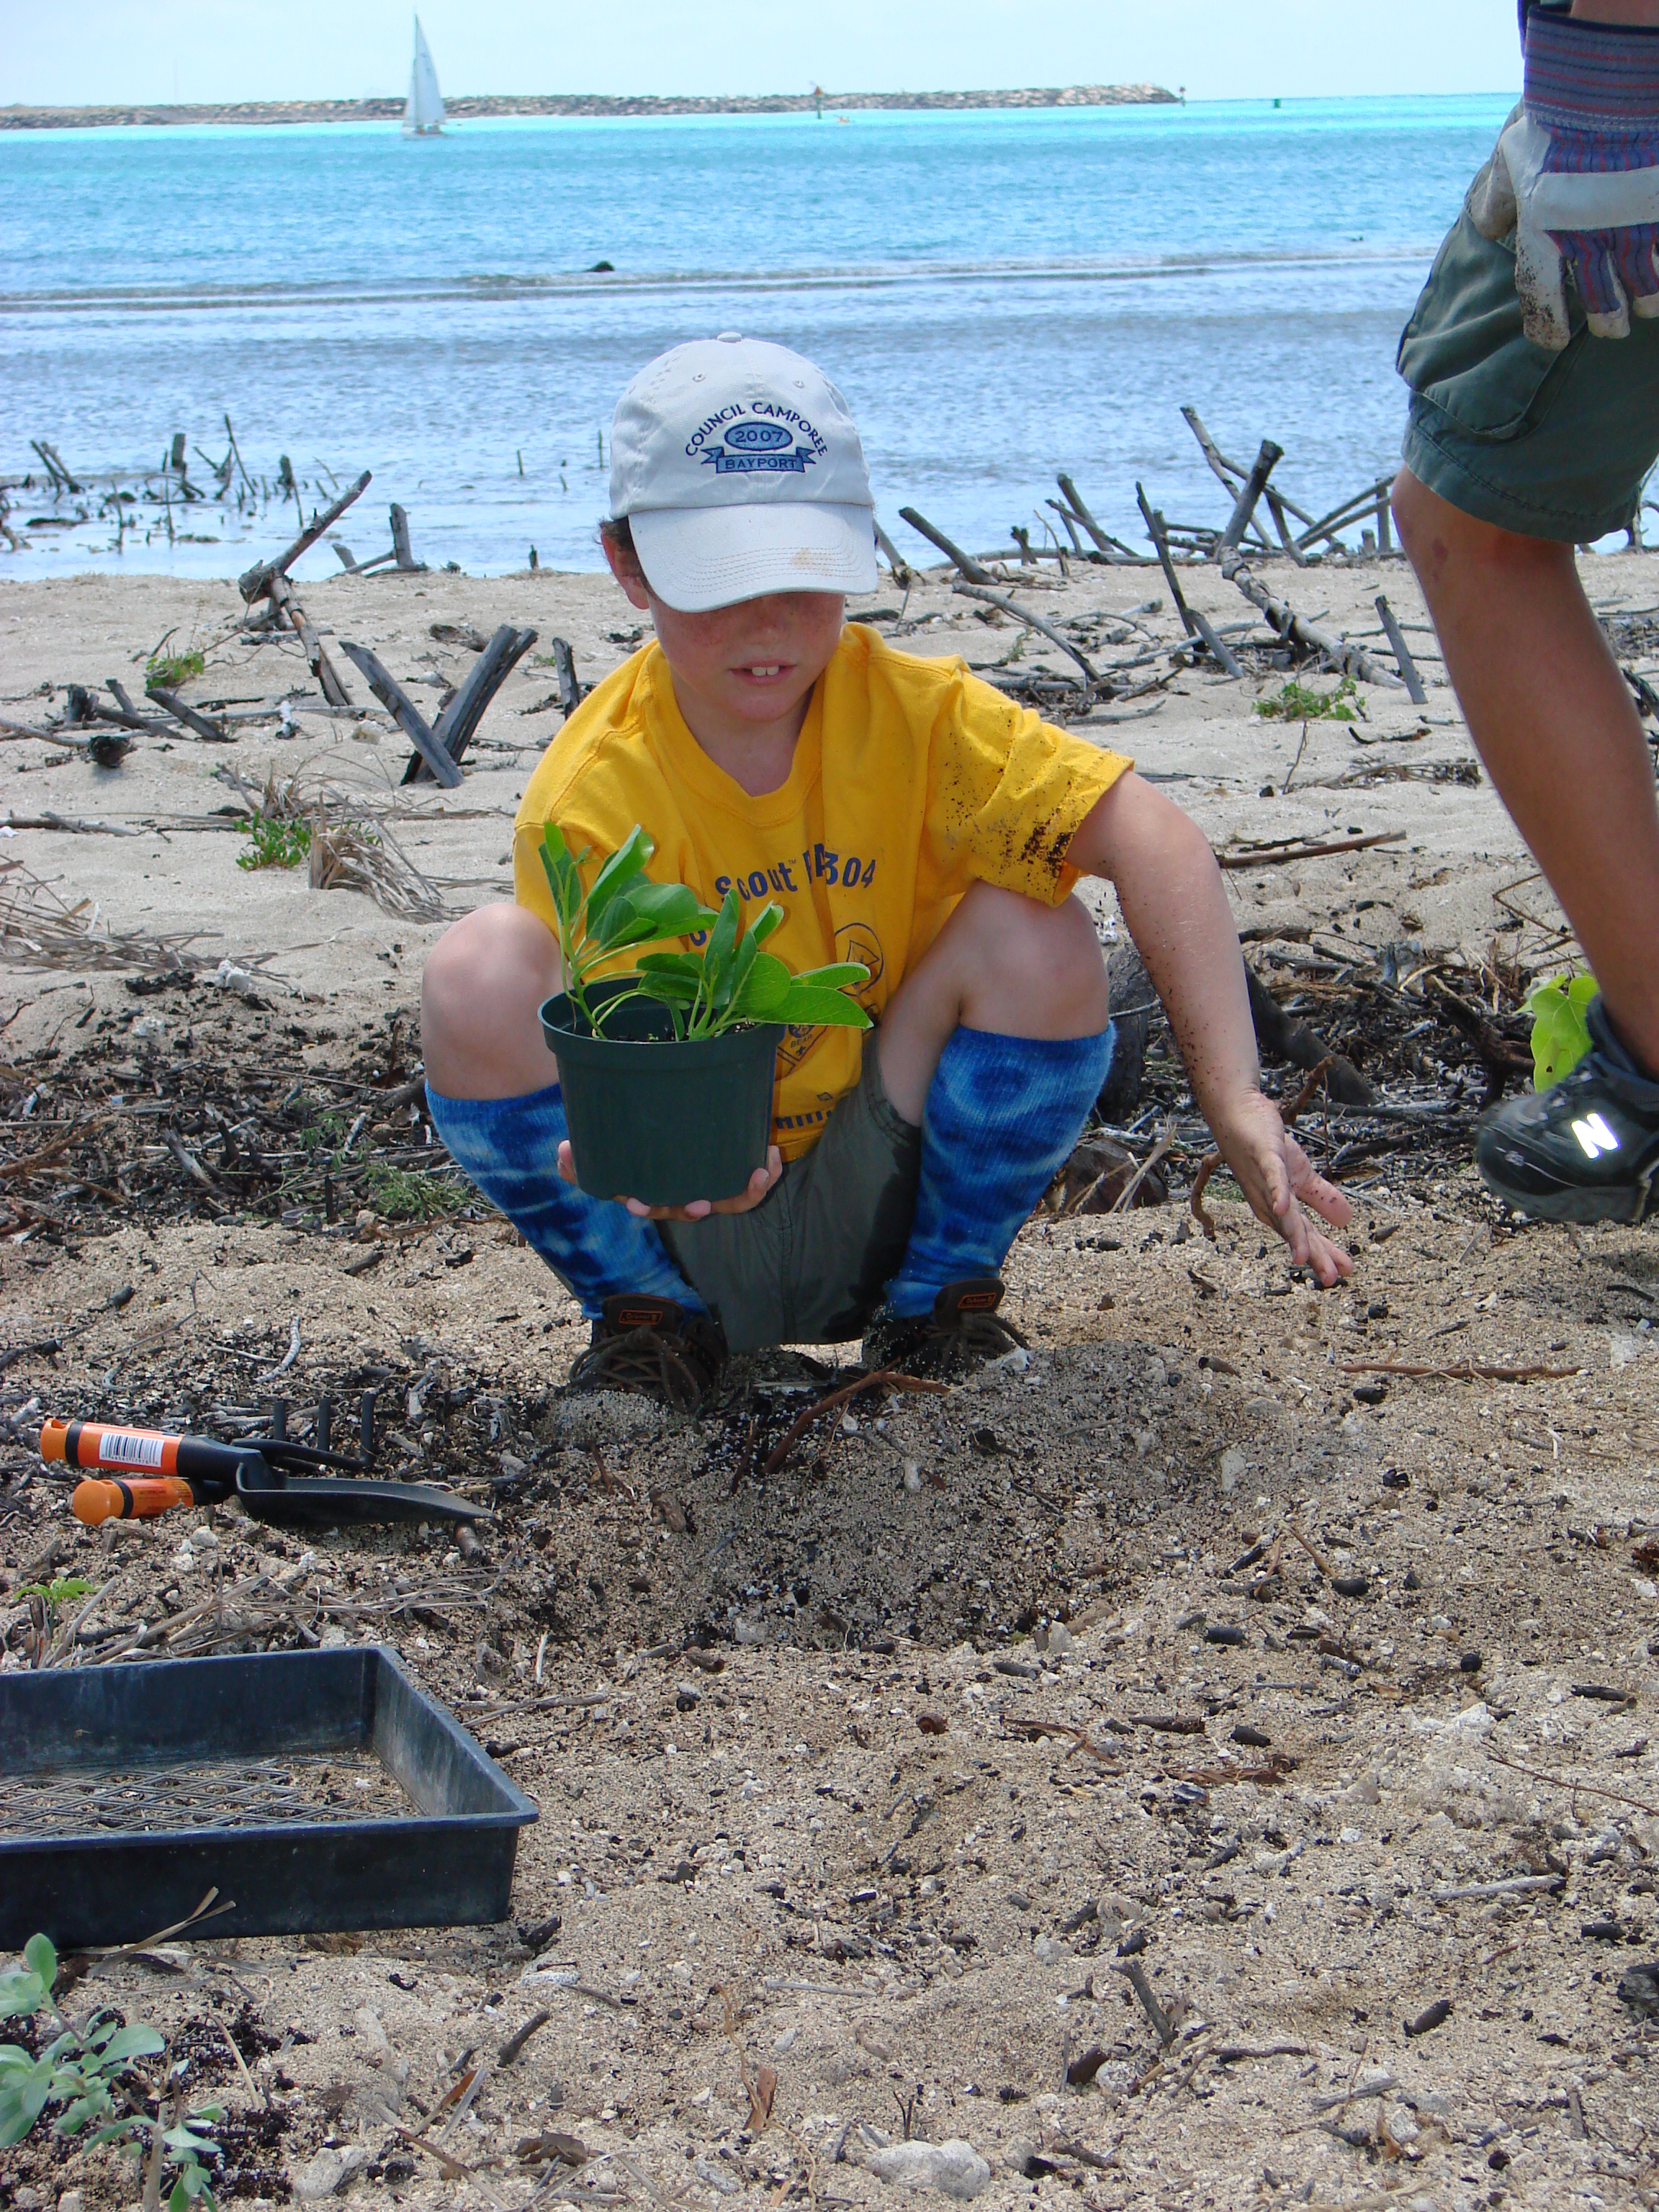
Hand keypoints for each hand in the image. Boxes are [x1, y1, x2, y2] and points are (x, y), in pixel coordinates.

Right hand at [557, 1140, 782, 1223]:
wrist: (661, 1124)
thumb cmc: (630, 1145)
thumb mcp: (600, 1152)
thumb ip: (579, 1160)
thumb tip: (562, 1154)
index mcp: (655, 1192)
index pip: (648, 1205)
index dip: (642, 1205)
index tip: (634, 1201)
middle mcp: (684, 1194)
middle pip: (694, 1210)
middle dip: (698, 1209)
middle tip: (699, 1204)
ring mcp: (712, 1185)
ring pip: (733, 1201)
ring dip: (748, 1192)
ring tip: (758, 1170)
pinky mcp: (734, 1170)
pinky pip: (755, 1180)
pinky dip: (765, 1172)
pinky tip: (768, 1151)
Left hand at [1211, 1094, 1353, 1287]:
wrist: (1240, 1114)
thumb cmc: (1265, 1145)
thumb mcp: (1301, 1174)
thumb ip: (1322, 1197)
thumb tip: (1346, 1220)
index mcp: (1281, 1207)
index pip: (1306, 1234)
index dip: (1324, 1253)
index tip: (1344, 1272)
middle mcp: (1270, 1201)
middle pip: (1295, 1231)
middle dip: (1312, 1255)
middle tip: (1330, 1279)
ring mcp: (1265, 1181)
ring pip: (1283, 1212)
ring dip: (1294, 1235)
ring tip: (1303, 1258)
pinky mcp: (1265, 1158)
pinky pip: (1272, 1177)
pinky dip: (1278, 1192)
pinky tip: (1283, 1207)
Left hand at [1468, 14, 1658, 347]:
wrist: (1607, 86)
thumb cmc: (1555, 117)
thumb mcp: (1512, 154)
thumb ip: (1498, 195)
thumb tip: (1486, 229)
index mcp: (1544, 234)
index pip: (1542, 298)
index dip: (1547, 325)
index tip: (1553, 340)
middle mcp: (1590, 241)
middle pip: (1603, 302)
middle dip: (1608, 320)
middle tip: (1612, 327)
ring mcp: (1633, 227)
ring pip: (1646, 286)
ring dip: (1646, 301)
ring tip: (1646, 308)